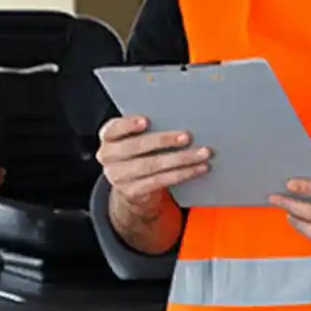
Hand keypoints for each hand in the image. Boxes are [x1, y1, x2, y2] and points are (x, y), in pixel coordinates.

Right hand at [96, 115, 210, 212]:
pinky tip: (198, 168)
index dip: (129, 125)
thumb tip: (179, 117)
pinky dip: (183, 174)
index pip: (114, 128)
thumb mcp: (136, 138)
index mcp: (108, 137)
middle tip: (187, 136)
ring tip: (202, 153)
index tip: (147, 120)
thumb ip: (149, 127)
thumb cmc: (140, 153)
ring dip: (181, 159)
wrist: (132, 187)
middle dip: (164, 140)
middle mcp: (108, 157)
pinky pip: (161, 181)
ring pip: (153, 165)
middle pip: (136, 147)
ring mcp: (118, 177)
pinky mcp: (132, 192)